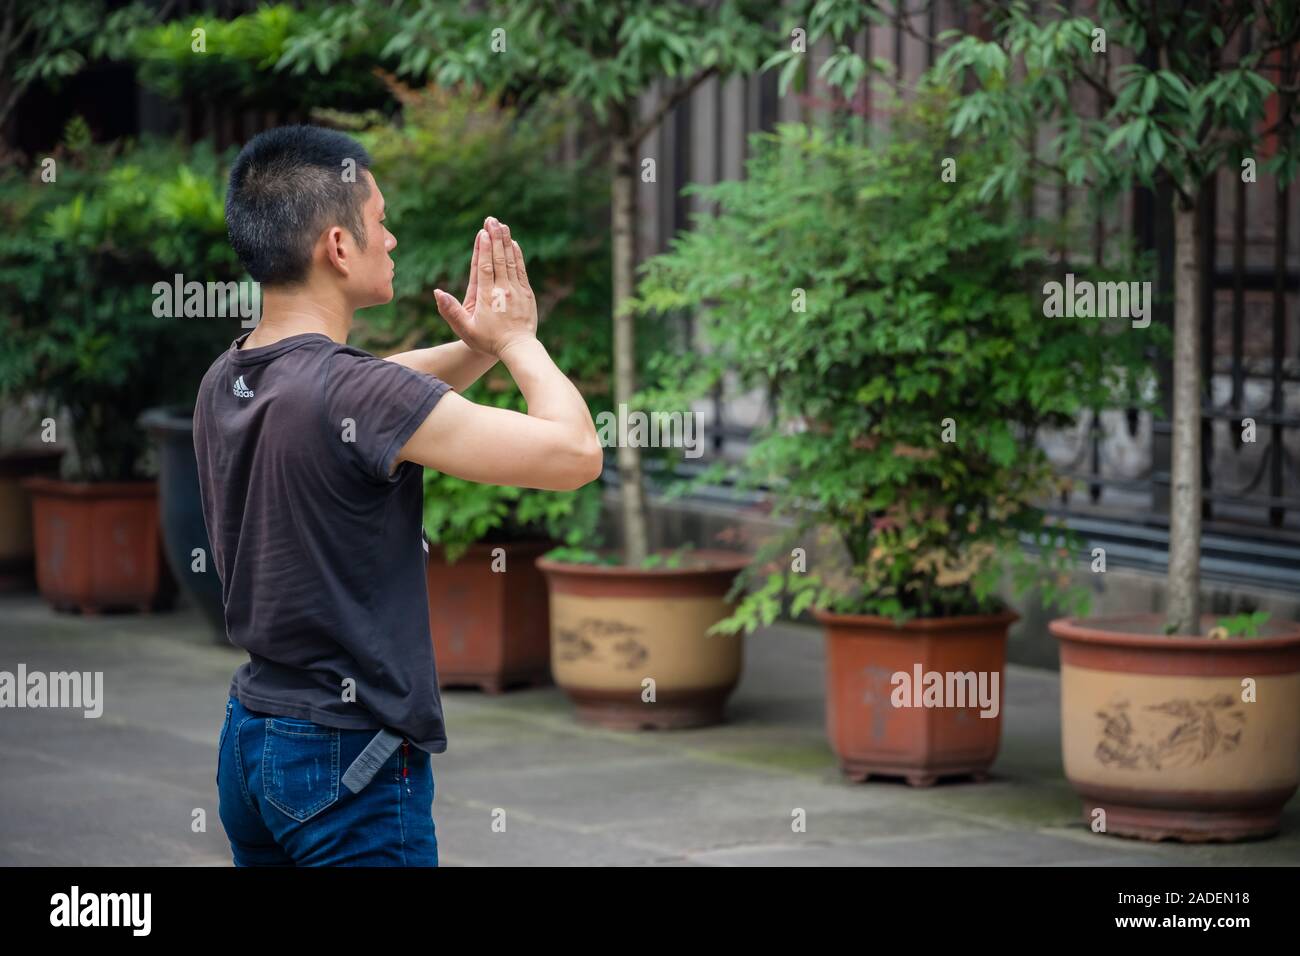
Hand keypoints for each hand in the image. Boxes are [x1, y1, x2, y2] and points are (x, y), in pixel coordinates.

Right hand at [434, 216, 536, 357]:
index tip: (483, 232)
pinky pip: (521, 270)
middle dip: (495, 238)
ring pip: (511, 261)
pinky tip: (514, 244)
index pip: (485, 267)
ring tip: (503, 225)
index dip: (484, 249)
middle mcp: (503, 290)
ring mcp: (517, 291)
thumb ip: (451, 311)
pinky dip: (517, 256)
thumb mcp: (466, 330)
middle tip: (492, 220)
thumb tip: (438, 292)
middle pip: (499, 259)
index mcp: (487, 296)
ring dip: (506, 242)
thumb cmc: (489, 341)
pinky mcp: (527, 294)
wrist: (518, 349)